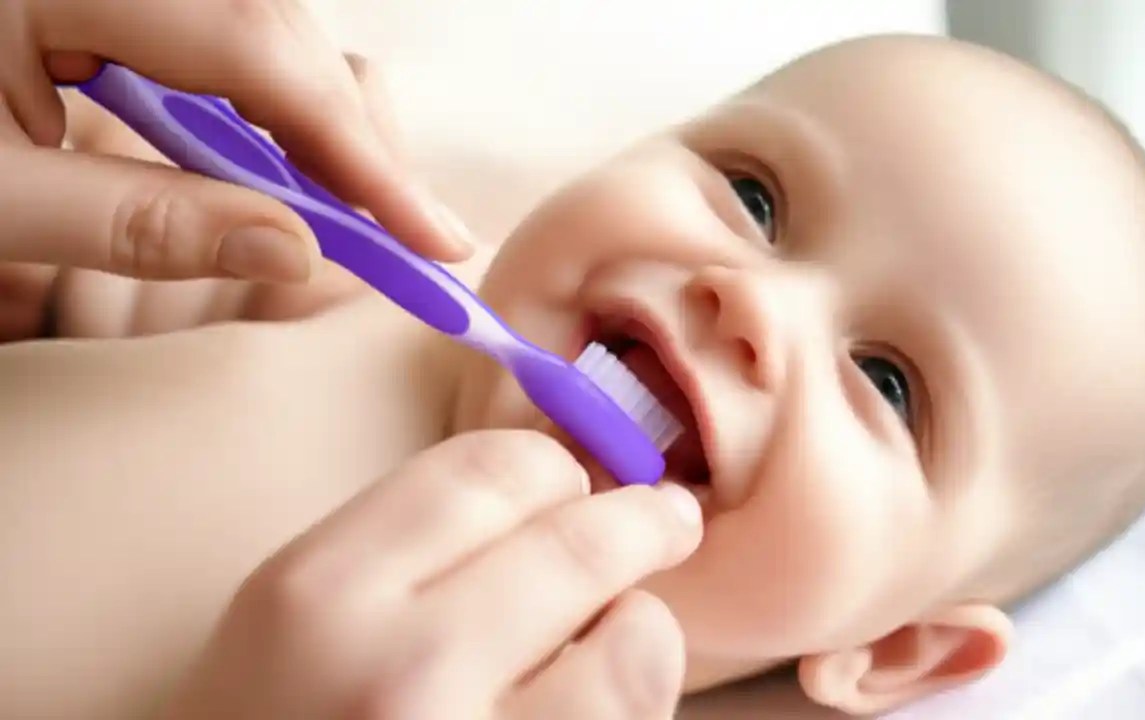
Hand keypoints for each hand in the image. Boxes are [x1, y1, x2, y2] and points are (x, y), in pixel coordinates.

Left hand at [0, 0, 469, 291]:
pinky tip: (260, 169)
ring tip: (340, 216)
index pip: (259, 55)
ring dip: (304, 126)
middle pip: (277, 27)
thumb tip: (296, 253)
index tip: (429, 234)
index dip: (357, 155)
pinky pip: (212, 32)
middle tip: (398, 241)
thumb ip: (144, 224)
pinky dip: (250, 107)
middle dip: (345, 142)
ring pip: (257, 26)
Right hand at [161, 431, 702, 719]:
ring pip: (639, 649)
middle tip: (666, 519)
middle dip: (642, 522)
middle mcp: (401, 674)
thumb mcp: (297, 623)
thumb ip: (409, 550)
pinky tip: (578, 709)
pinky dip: (626, 707)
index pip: (489, 473)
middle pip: (581, 544)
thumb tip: (564, 488)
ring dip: (638, 631)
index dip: (553, 468)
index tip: (577, 481)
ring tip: (606, 644)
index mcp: (320, 597)